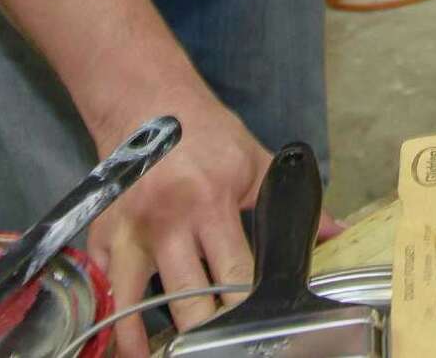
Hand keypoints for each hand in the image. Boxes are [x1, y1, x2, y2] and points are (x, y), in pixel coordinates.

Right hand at [87, 98, 335, 357]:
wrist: (146, 101)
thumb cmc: (204, 132)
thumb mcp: (254, 160)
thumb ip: (294, 200)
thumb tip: (334, 232)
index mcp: (211, 201)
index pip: (234, 270)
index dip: (246, 305)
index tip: (258, 327)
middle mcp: (166, 220)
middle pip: (186, 296)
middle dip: (203, 328)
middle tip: (217, 344)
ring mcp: (128, 230)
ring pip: (133, 299)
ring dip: (142, 337)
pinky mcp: (101, 234)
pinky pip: (104, 286)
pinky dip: (110, 316)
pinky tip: (117, 342)